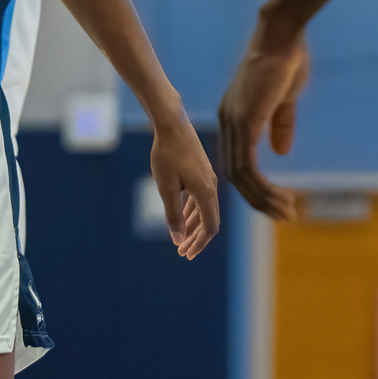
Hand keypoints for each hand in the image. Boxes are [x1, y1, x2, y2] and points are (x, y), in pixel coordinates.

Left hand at [149, 115, 220, 257]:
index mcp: (206, 193)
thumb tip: (178, 239)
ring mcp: (207, 179)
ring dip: (193, 225)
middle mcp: (212, 187)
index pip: (209, 227)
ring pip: (204, 209)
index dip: (198, 243)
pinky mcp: (201, 172)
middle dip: (196, 238)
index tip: (185, 254)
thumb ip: (172, 214)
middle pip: (209, 221)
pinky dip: (192, 210)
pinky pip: (199, 198)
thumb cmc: (166, 154)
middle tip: (182, 252)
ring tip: (181, 238)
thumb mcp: (165, 187)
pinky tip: (182, 215)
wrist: (172, 124)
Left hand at [218, 21, 310, 220]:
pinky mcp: (246, 121)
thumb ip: (279, 125)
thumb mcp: (282, 99)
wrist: (280, 38)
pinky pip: (248, 164)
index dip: (254, 185)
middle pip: (234, 174)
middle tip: (284, 214)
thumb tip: (280, 151)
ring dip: (263, 198)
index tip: (276, 200)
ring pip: (240, 175)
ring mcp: (235, 123)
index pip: (236, 161)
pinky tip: (280, 197)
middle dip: (258, 199)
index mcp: (235, 118)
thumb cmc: (285, 63)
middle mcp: (228, 123)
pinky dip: (262, 186)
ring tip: (287, 212)